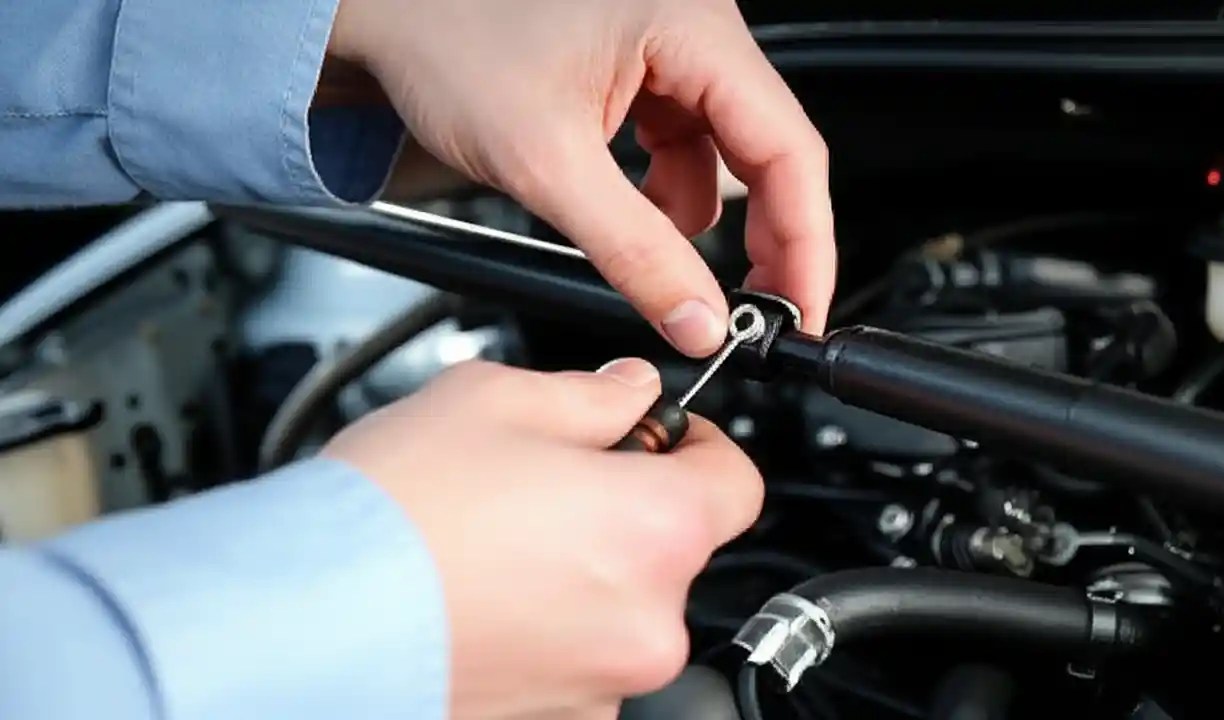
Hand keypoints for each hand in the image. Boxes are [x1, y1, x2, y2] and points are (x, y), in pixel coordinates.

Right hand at [320, 358, 763, 718]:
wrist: (302, 620)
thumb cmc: (392, 515)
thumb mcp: (496, 400)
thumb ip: (591, 395)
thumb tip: (630, 393)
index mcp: (656, 528)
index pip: (739, 483)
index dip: (702, 449)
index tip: (662, 439)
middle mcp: (647, 620)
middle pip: (673, 548)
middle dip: (625, 508)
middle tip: (547, 483)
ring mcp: (601, 684)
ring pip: (621, 606)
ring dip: (583, 571)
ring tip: (498, 544)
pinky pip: (577, 658)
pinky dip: (548, 628)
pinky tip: (483, 596)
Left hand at [327, 0, 835, 356]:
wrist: (387, 16)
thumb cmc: (445, 42)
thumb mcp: (547, 164)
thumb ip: (634, 252)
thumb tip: (698, 317)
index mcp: (691, 24)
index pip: (788, 149)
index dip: (804, 242)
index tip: (798, 309)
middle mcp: (695, 25)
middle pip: (769, 151)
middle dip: (764, 240)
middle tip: (751, 313)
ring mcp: (672, 45)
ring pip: (726, 153)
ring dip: (700, 218)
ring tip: (654, 250)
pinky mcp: (645, 67)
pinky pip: (685, 141)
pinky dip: (665, 191)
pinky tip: (629, 208)